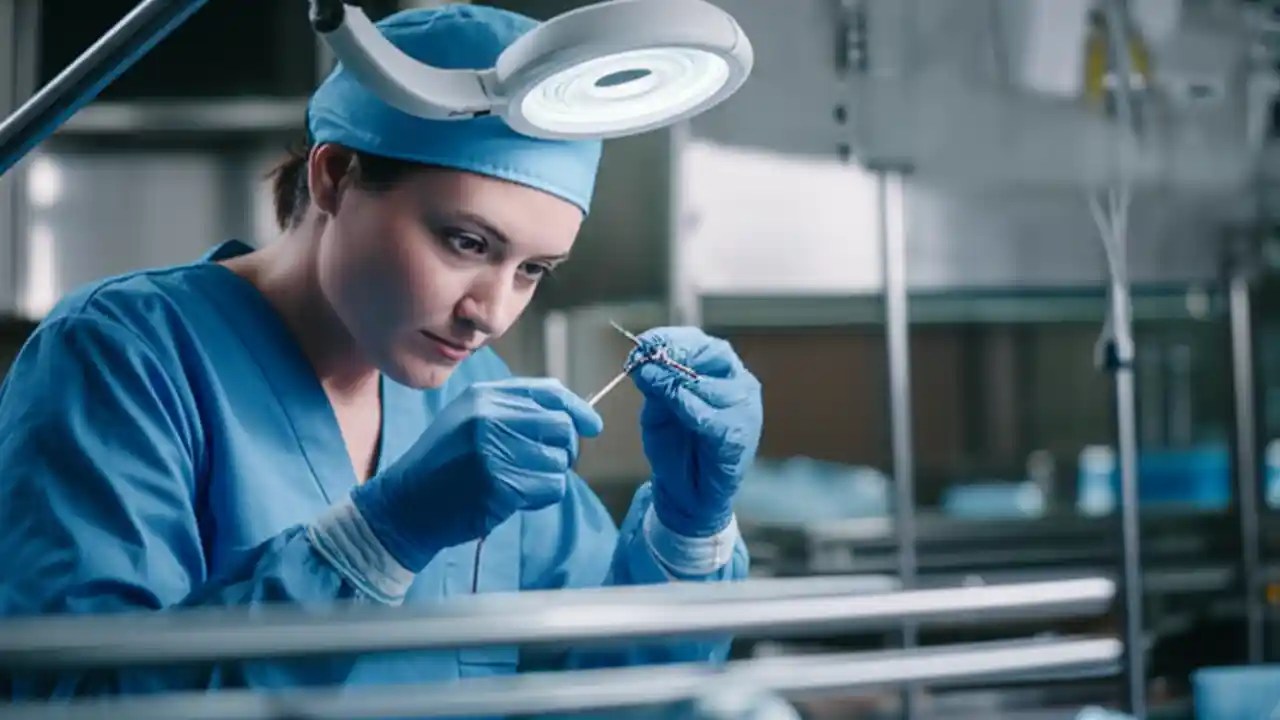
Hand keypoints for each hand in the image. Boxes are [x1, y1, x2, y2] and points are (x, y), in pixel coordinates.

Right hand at [351, 378, 601, 572]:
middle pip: (560, 426)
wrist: (404, 505)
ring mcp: (493, 449)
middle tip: (547, 465)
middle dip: (565, 449)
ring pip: (559, 460)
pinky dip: (542, 497)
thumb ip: (514, 411)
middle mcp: (489, 416)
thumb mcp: (469, 420)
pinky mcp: (499, 483)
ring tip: (520, 482)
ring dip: (550, 476)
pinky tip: (516, 499)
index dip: (578, 409)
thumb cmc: (443, 465)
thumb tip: (571, 414)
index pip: (548, 392)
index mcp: (484, 396)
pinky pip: (550, 487)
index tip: (593, 426)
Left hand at [630, 328, 762, 536]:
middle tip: (647, 358)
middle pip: (715, 354)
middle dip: (677, 353)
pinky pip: (713, 416)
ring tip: (650, 382)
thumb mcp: (658, 409)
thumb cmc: (676, 447)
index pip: (701, 344)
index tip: (643, 342)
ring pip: (711, 384)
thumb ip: (655, 386)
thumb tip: (643, 361)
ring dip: (676, 381)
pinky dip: (689, 407)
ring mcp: (745, 410)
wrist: (687, 494)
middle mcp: (740, 385)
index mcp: (721, 374)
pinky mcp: (739, 436)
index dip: (671, 339)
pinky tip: (673, 408)